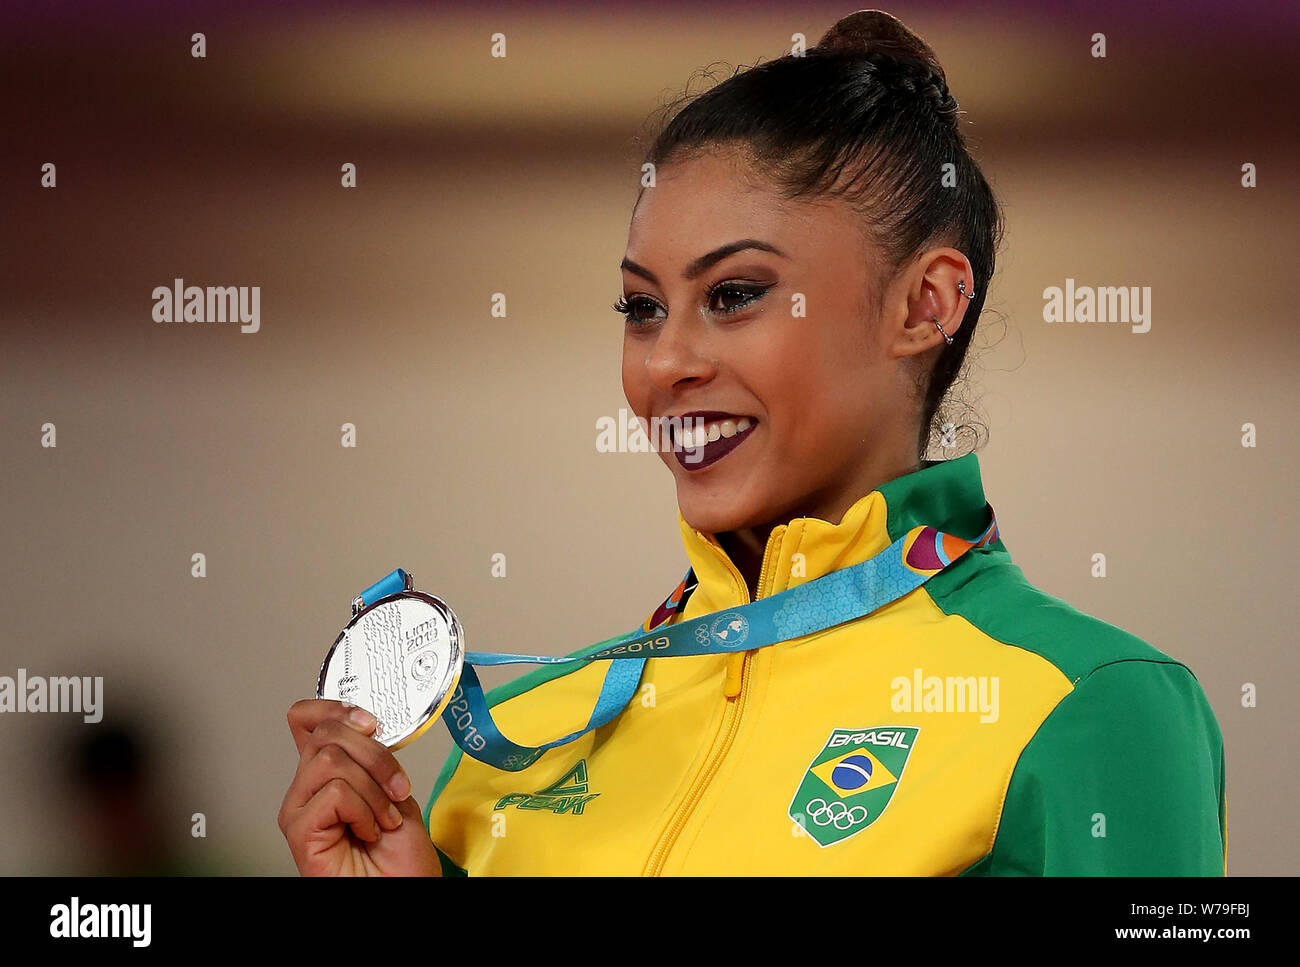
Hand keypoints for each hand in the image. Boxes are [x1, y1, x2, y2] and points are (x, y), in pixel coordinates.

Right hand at [278, 699, 442, 875]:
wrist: (404, 890)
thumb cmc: (400, 857)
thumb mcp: (393, 789)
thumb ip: (374, 755)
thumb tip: (366, 724)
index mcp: (328, 773)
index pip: (307, 719)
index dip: (335, 708)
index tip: (371, 723)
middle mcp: (307, 788)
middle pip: (325, 732)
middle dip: (375, 755)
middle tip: (395, 788)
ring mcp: (299, 809)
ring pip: (331, 760)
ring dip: (373, 790)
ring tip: (383, 817)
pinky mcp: (299, 831)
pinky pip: (334, 792)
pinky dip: (364, 811)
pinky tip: (367, 832)